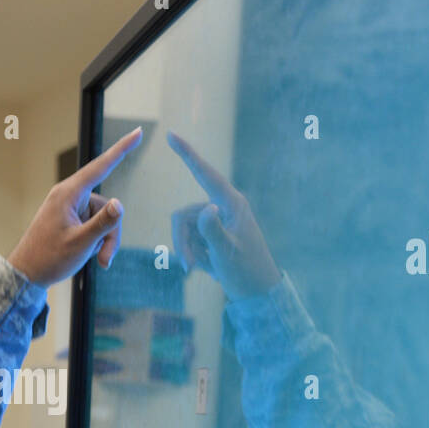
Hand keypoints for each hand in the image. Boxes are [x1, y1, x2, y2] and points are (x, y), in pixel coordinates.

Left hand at [6, 126, 142, 285]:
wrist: (26, 274)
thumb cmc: (49, 258)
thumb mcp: (81, 242)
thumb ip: (103, 222)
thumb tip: (119, 204)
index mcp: (68, 194)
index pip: (101, 166)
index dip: (122, 149)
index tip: (139, 132)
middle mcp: (69, 196)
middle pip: (106, 205)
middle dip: (111, 232)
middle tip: (106, 259)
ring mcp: (70, 207)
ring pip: (102, 218)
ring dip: (105, 240)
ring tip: (98, 261)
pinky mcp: (70, 218)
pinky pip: (93, 224)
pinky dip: (96, 240)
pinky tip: (90, 256)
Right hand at [167, 130, 281, 300]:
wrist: (257, 292)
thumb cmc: (246, 270)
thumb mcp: (227, 251)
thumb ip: (213, 229)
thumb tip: (205, 208)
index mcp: (232, 204)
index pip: (205, 173)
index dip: (187, 154)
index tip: (171, 135)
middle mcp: (222, 208)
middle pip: (184, 214)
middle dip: (181, 240)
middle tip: (188, 266)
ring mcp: (215, 221)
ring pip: (183, 229)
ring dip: (185, 250)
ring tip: (195, 269)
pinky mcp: (211, 234)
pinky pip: (188, 238)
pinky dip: (191, 254)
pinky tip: (203, 267)